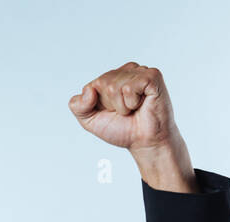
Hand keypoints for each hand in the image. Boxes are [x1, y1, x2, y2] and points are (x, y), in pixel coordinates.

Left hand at [68, 63, 195, 191]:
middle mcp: (125, 70)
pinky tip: (142, 104)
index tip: (112, 112)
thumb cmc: (122, 129)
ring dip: (122, 106)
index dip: (98, 105)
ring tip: (134, 109)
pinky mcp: (152, 76)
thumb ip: (78, 106)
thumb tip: (88, 90)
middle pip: (102, 83)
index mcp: (111, 77)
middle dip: (111, 105)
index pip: (91, 86)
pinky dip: (132, 102)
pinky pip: (129, 88)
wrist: (144, 142)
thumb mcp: (90, 120)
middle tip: (125, 111)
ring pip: (114, 87)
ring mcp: (139, 71)